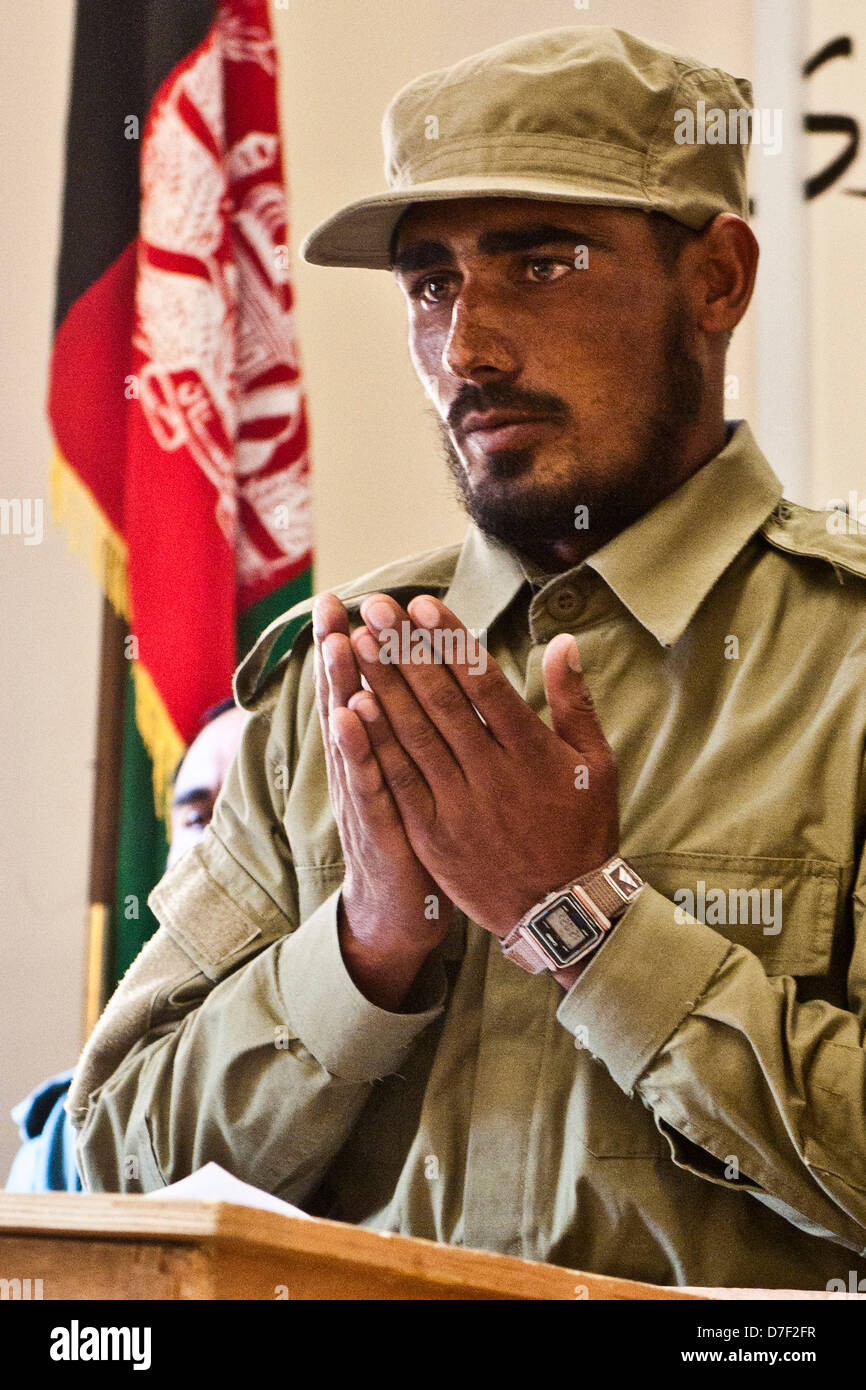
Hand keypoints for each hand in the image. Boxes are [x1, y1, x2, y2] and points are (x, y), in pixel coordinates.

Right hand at [313, 594, 452, 1009]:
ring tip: (337, 642)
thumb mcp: (412, 778)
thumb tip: (420, 678)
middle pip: (345, 698)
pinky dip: (356, 749)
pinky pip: (366, 782)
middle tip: (332, 603)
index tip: (347, 597)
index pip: (360, 687)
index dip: (351, 644)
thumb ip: (412, 730)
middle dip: (338, 650)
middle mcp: (357, 767)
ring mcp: (361, 797)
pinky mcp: (376, 827)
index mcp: (371, 751)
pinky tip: (350, 716)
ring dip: (342, 687)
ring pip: (350, 734)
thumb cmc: (414, 836)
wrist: (399, 912)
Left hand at [342, 593, 619, 939]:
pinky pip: (399, 782)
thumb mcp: (596, 762)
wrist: (562, 911)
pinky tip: (353, 709)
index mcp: (533, 751)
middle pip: (441, 702)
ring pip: (414, 736)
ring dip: (383, 686)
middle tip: (376, 608)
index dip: (449, 642)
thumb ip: (575, 700)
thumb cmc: (583, 829)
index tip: (422, 605)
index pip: (484, 683)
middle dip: (405, 650)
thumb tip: (563, 640)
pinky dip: (376, 745)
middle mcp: (493, 774)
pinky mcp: (433, 835)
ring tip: (358, 643)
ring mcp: (459, 807)